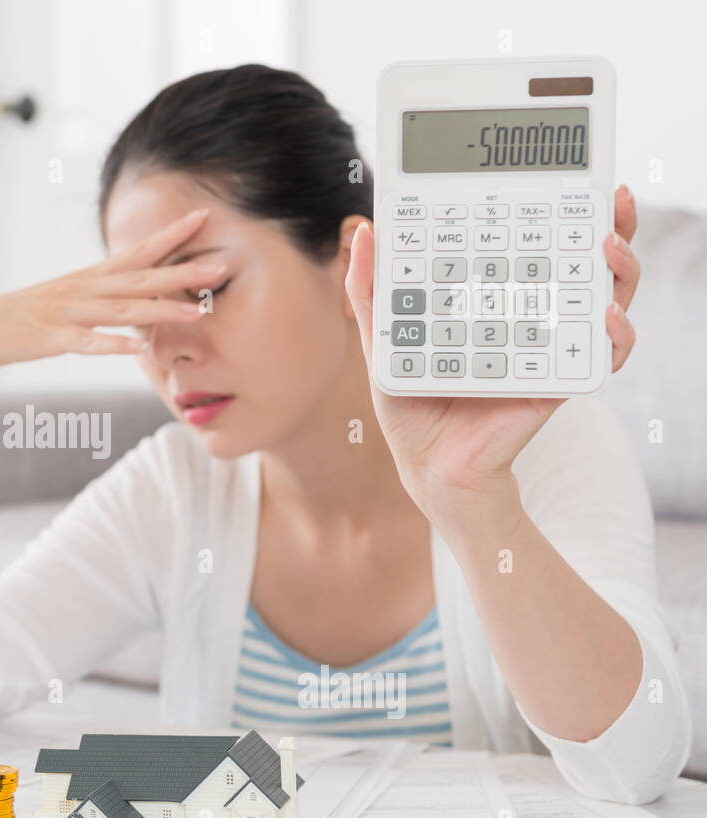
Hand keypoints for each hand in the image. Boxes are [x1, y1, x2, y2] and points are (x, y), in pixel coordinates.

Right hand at [0, 208, 224, 375]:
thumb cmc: (27, 319)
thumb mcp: (70, 300)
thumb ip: (105, 296)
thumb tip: (140, 295)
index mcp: (89, 279)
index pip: (137, 251)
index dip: (170, 235)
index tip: (204, 217)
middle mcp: (83, 289)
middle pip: (140, 277)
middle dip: (182, 270)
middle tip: (221, 264)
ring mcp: (67, 313)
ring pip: (121, 309)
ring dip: (160, 309)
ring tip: (196, 310)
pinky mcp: (52, 339)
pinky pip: (87, 343)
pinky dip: (113, 344)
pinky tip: (139, 348)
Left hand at [344, 185, 641, 518]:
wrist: (428, 467)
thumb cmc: (410, 406)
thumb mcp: (384, 341)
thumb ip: (373, 292)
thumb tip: (365, 232)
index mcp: (494, 301)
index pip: (533, 247)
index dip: (559, 214)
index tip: (568, 184)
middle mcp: (529, 319)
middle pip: (583, 265)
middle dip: (608, 230)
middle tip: (611, 203)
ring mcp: (548, 349)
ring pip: (603, 301)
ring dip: (619, 273)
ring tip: (608, 251)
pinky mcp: (557, 382)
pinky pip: (598, 357)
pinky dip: (613, 337)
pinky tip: (606, 319)